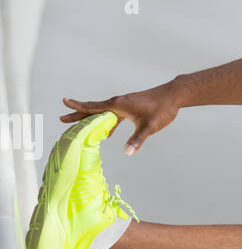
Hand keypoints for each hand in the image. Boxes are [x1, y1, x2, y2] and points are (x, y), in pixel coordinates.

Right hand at [59, 80, 181, 153]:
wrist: (172, 96)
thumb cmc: (161, 109)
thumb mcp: (149, 126)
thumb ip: (138, 139)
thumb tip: (127, 152)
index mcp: (118, 105)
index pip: (93, 106)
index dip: (78, 106)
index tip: (64, 102)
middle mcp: (118, 102)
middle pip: (93, 109)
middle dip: (78, 113)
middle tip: (62, 118)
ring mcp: (124, 104)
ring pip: (102, 112)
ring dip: (91, 118)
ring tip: (79, 125)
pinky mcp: (130, 107)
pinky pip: (113, 115)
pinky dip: (106, 122)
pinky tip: (108, 132)